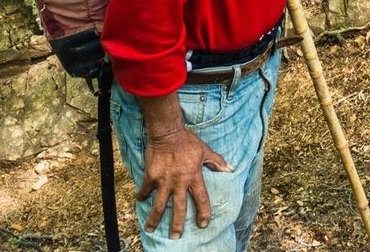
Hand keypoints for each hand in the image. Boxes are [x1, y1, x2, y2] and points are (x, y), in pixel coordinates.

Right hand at [136, 102, 229, 236]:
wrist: (167, 132)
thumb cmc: (187, 141)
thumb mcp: (204, 151)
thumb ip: (216, 161)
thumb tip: (230, 169)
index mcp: (194, 177)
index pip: (201, 199)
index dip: (203, 212)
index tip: (203, 224)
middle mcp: (179, 182)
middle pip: (179, 208)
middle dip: (177, 224)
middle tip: (176, 237)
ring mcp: (164, 181)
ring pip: (159, 205)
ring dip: (155, 218)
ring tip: (150, 228)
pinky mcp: (151, 176)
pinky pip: (146, 190)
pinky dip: (142, 196)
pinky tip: (140, 201)